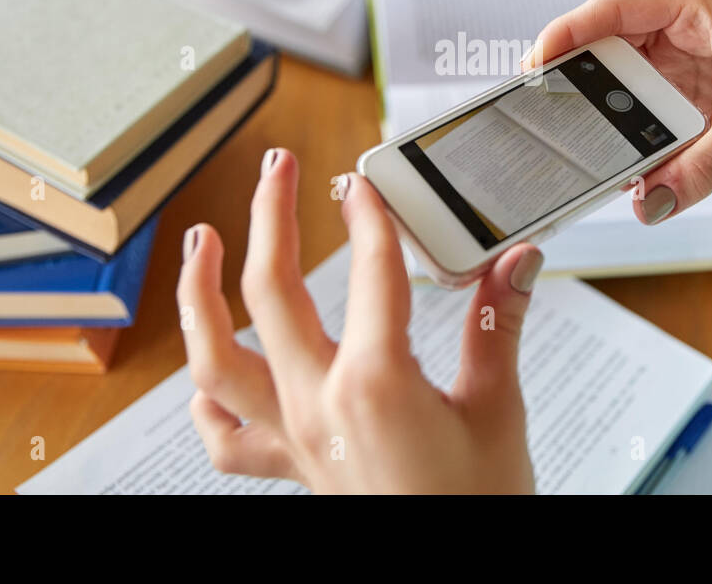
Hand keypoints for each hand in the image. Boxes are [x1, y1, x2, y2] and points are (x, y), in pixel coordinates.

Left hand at [176, 148, 540, 492]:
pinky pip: (223, 436)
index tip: (366, 179)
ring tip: (200, 242)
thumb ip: (498, 326)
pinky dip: (204, 398)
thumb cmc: (474, 507)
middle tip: (277, 168)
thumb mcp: (498, 409)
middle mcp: (319, 405)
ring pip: (214, 360)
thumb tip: (513, 264)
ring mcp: (295, 437)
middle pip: (271, 291)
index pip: (369, 271)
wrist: (455, 575)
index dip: (370, 214)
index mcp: (375, 383)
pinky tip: (206, 366)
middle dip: (270, 215)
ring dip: (198, 295)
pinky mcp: (292, 466)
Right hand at [525, 0, 711, 221]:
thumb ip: (697, 168)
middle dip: (570, 68)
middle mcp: (683, 18)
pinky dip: (611, 119)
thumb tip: (650, 202)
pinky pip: (627, 96)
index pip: (615, 5)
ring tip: (559, 127)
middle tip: (534, 103)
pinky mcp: (675, 83)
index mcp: (701, 1)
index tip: (535, 63)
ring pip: (610, 67)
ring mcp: (676, 50)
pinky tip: (595, 143)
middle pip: (603, 34)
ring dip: (589, 98)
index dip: (568, 30)